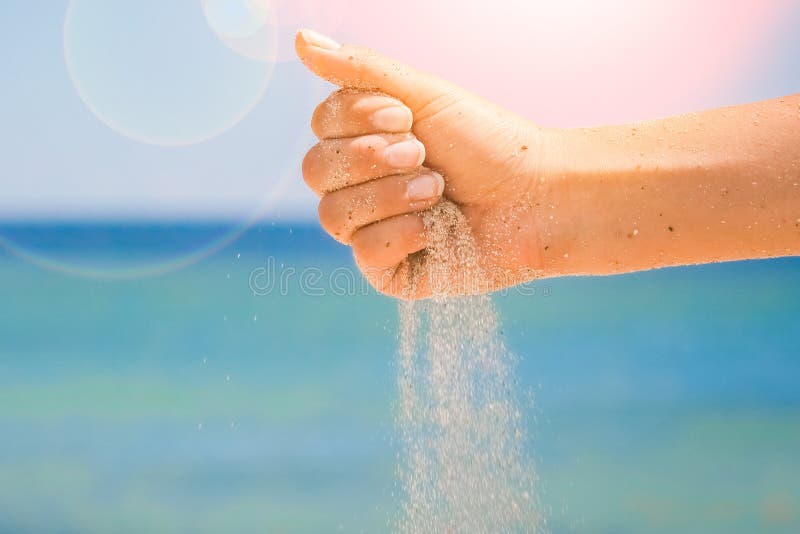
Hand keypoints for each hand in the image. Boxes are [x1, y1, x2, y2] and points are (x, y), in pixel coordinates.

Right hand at [296, 30, 555, 297]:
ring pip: (333, 216)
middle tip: (421, 153)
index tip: (407, 118)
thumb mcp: (425, 95)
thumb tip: (300, 38)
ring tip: (437, 191)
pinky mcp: (390, 271)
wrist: (538, 196)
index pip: (320, 127)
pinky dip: (403, 234)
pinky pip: (363, 253)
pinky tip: (436, 229)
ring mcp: (373, 229)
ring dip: (391, 196)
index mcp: (365, 140)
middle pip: (315, 171)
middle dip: (372, 158)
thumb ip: (361, 70)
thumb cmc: (488, 143)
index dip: (357, 121)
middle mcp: (362, 185)